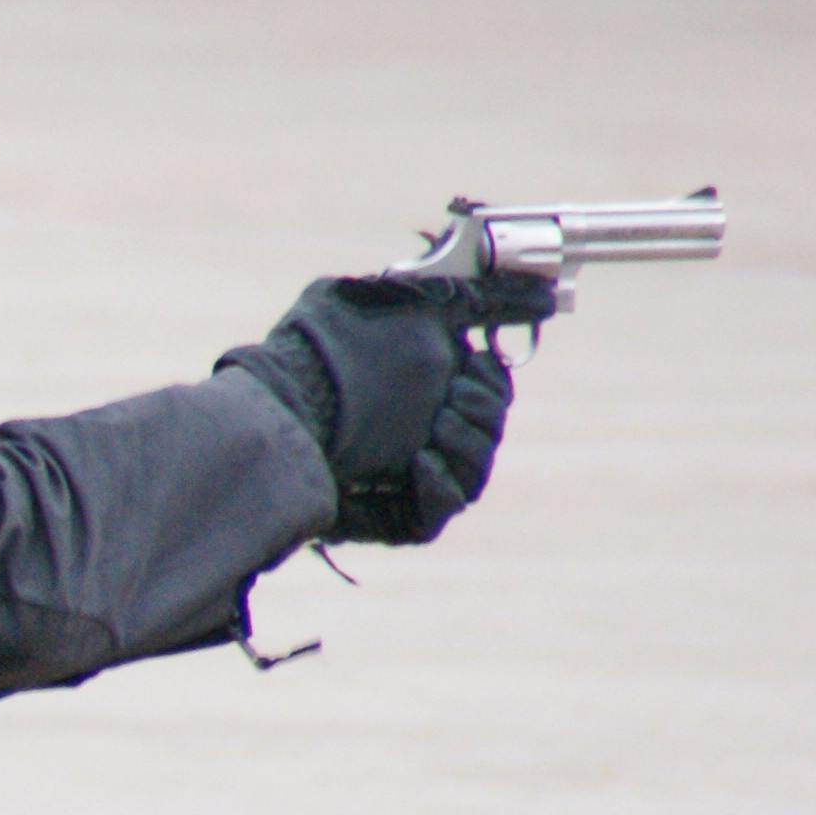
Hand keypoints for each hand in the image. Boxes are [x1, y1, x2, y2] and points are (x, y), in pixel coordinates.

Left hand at [222, 276, 520, 547]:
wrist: (276, 404)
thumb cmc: (327, 352)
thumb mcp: (395, 311)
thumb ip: (463, 301)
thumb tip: (539, 294)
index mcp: (427, 395)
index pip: (489, 394)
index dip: (492, 382)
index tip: (474, 363)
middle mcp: (421, 439)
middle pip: (488, 434)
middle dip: (482, 411)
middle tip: (450, 397)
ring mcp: (407, 483)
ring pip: (473, 474)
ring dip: (466, 444)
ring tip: (435, 426)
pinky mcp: (391, 520)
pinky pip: (436, 516)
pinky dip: (438, 487)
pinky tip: (420, 462)